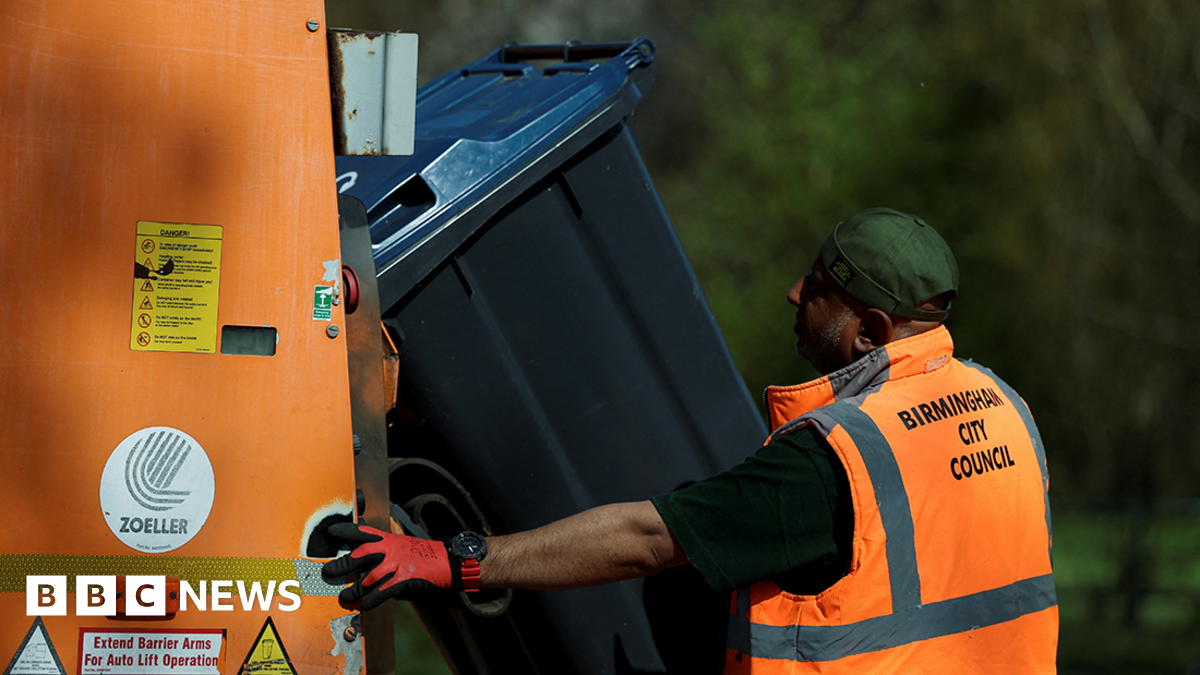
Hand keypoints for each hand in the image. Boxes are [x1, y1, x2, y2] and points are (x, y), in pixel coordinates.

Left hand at [322, 522, 454, 609]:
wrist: (448, 562)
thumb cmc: (424, 556)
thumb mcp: (403, 545)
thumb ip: (384, 552)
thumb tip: (363, 565)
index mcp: (389, 539)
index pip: (363, 532)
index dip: (346, 531)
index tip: (330, 533)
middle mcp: (391, 549)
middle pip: (361, 554)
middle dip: (342, 564)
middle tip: (328, 572)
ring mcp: (398, 564)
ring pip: (369, 578)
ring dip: (355, 590)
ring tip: (344, 597)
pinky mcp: (405, 579)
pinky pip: (383, 592)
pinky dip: (372, 600)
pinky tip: (364, 605)